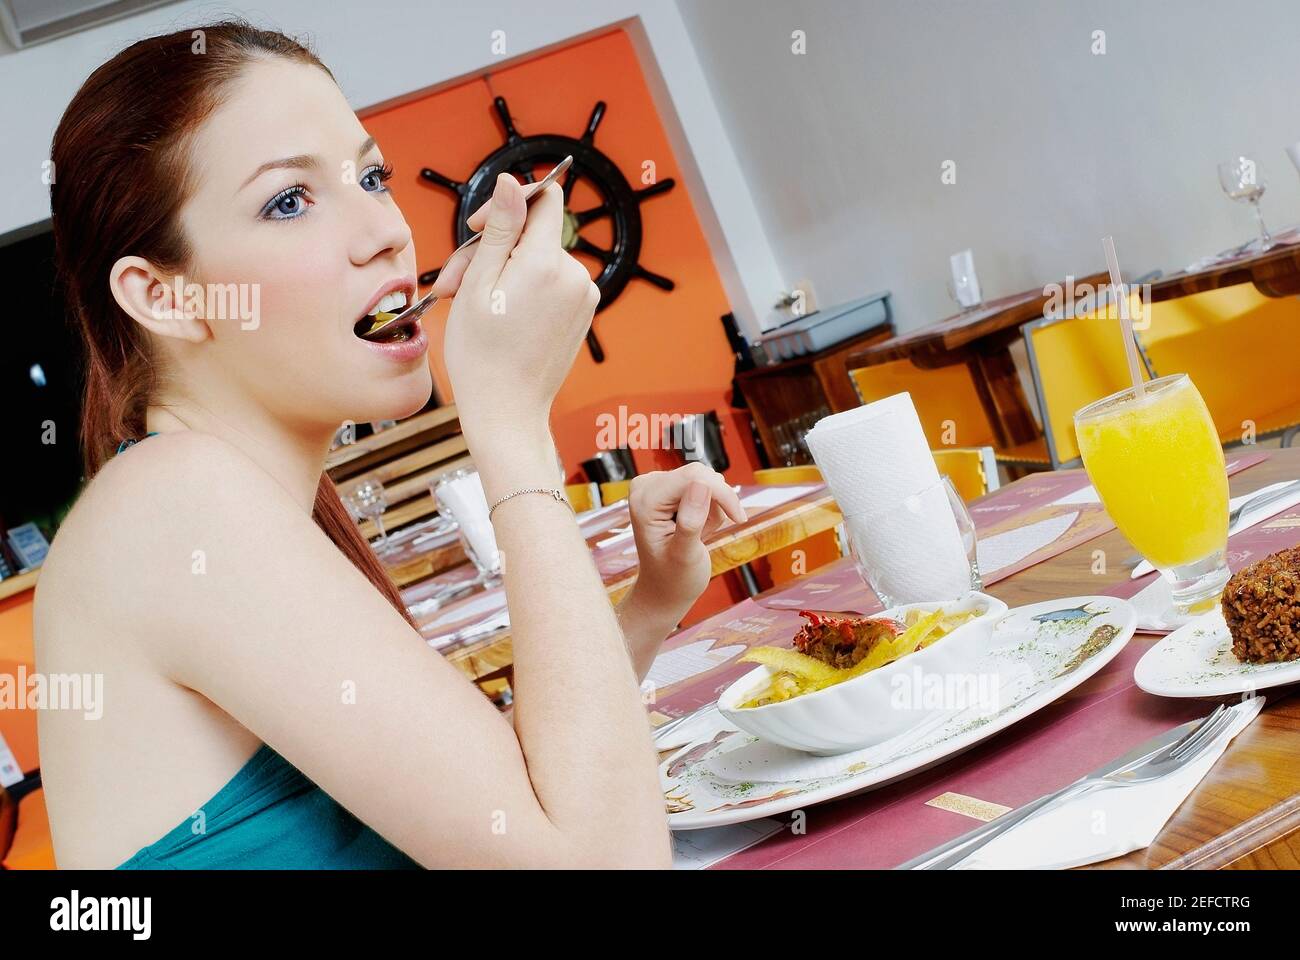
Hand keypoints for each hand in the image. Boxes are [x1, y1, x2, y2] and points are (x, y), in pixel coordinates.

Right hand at [438, 173, 598, 439]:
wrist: (507, 412)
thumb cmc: (483, 357)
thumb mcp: (477, 284)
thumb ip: (498, 229)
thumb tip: (511, 183)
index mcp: (547, 264)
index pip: (544, 198)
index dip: (508, 201)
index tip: (477, 225)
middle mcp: (575, 276)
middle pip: (532, 234)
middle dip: (491, 249)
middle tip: (453, 282)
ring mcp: (583, 296)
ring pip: (538, 259)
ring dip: (502, 272)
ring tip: (471, 305)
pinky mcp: (582, 312)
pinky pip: (550, 283)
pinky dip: (522, 289)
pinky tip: (498, 315)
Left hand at [624, 462, 747, 625]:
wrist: (664, 589)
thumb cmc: (673, 578)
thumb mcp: (684, 556)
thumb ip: (690, 522)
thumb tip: (701, 486)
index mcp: (645, 501)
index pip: (693, 477)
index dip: (722, 494)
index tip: (738, 518)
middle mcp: (646, 487)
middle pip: (700, 474)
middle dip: (716, 504)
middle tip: (708, 534)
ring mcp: (656, 486)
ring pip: (705, 479)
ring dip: (713, 508)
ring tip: (700, 535)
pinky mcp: (667, 488)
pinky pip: (702, 485)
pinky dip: (709, 507)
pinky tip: (698, 528)